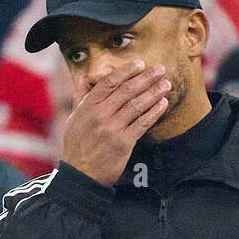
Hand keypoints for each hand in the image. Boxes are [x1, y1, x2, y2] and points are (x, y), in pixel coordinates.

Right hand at [60, 60, 169, 187]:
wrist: (81, 175)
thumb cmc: (77, 146)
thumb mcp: (73, 119)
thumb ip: (81, 97)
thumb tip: (86, 77)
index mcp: (88, 107)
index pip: (109, 82)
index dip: (126, 70)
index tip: (140, 63)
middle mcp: (100, 115)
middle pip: (127, 90)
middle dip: (146, 77)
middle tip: (160, 69)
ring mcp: (112, 129)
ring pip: (137, 105)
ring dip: (154, 92)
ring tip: (166, 84)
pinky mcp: (123, 143)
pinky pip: (142, 123)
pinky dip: (154, 112)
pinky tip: (163, 104)